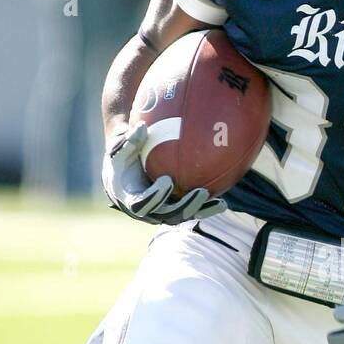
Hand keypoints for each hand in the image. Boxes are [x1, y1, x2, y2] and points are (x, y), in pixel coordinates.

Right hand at [102, 123, 226, 224]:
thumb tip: (141, 127)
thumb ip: (128, 141)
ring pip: (182, 217)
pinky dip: (206, 209)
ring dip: (201, 210)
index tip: (167, 181)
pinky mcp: (174, 212)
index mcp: (129, 199)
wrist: (127, 172)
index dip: (154, 197)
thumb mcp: (121, 147)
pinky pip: (191, 212)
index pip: (141, 204)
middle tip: (200, 193)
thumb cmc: (123, 156)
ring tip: (218, 202)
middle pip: (167, 215)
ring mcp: (162, 213)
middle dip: (185, 207)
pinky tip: (222, 202)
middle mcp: (147, 212)